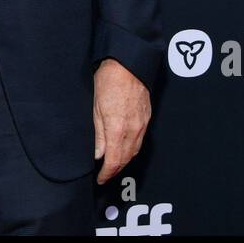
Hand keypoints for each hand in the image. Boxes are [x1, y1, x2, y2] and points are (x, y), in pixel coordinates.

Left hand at [92, 58, 151, 183]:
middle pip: (126, 159)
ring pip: (135, 151)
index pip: (114, 161)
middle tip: (105, 174)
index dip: (107, 173)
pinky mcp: (147, 118)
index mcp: (118, 129)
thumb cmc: (109, 81)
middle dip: (115, 169)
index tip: (100, 178)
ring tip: (113, 164)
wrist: (128, 64)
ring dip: (124, 160)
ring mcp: (142, 124)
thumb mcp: (96, 108)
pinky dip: (132, 149)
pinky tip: (125, 148)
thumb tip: (98, 154)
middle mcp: (133, 130)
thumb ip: (99, 135)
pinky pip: (140, 140)